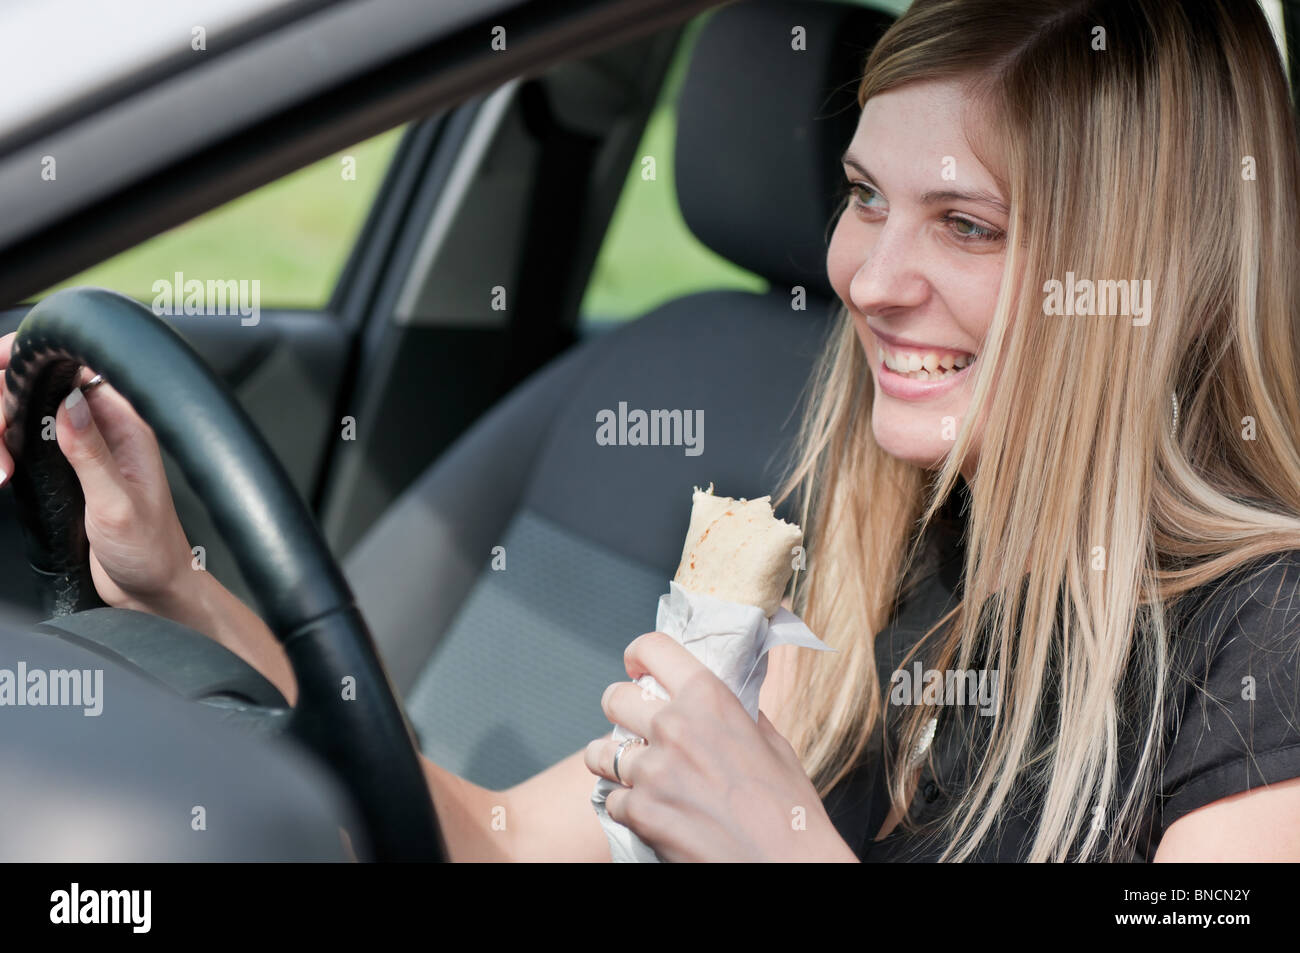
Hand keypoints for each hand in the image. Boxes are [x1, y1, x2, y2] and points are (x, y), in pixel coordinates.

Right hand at [0, 331, 196, 614]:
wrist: (152, 590)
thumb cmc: (150, 551)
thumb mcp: (118, 505)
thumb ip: (91, 454)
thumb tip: (69, 402)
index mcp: (127, 426)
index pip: (76, 368)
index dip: (35, 358)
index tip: (1, 362)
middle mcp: (103, 429)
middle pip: (38, 385)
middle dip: (4, 401)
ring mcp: (80, 449)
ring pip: (24, 413)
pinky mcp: (63, 471)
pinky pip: (22, 443)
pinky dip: (2, 450)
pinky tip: (0, 472)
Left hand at [585, 631, 857, 861]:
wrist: (787, 863)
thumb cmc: (788, 808)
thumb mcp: (772, 743)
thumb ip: (737, 715)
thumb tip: (723, 704)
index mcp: (708, 698)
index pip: (652, 648)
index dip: (639, 655)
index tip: (638, 668)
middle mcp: (674, 726)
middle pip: (614, 698)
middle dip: (620, 710)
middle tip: (633, 726)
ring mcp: (652, 770)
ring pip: (599, 751)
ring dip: (611, 761)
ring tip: (631, 772)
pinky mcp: (640, 812)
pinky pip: (611, 799)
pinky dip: (625, 806)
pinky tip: (649, 811)